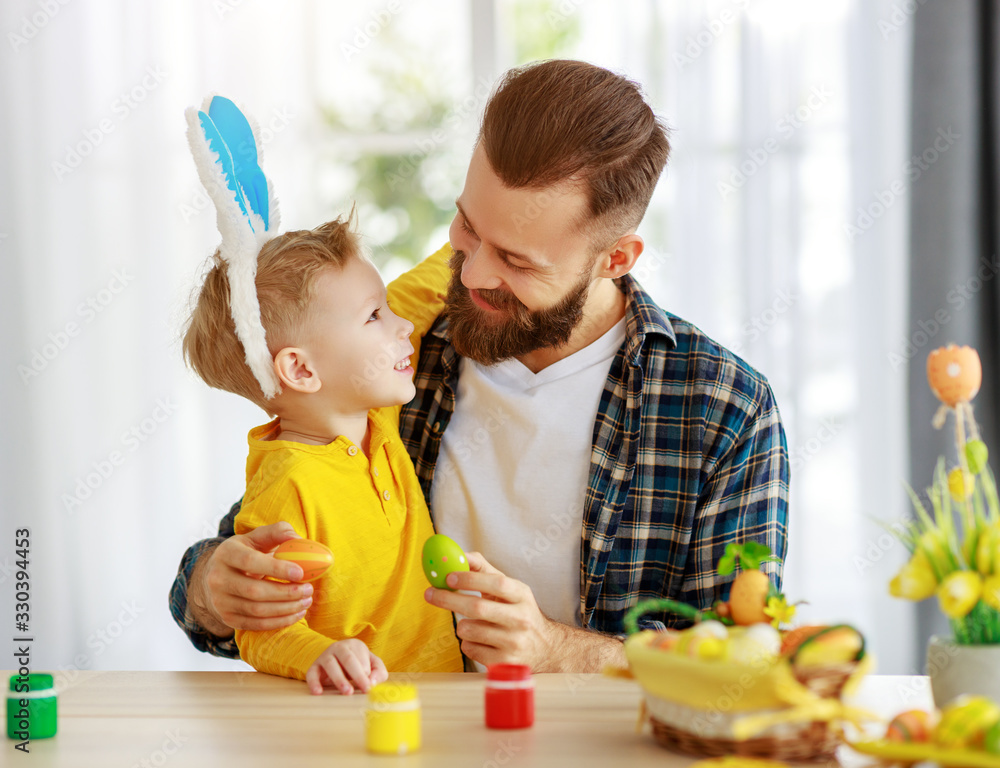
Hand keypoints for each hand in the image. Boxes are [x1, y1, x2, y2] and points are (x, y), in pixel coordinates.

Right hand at [191, 522, 313, 634]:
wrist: (218, 576)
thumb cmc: (245, 552)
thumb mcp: (257, 537)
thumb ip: (278, 532)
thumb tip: (299, 540)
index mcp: (226, 553)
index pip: (250, 562)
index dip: (276, 569)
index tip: (300, 573)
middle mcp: (218, 578)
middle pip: (255, 591)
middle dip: (286, 592)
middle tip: (308, 589)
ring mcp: (220, 601)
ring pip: (257, 610)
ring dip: (287, 608)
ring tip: (306, 601)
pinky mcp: (228, 618)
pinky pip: (256, 624)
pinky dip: (280, 621)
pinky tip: (296, 613)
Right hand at [305, 639, 387, 694]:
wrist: (336, 660)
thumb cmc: (358, 665)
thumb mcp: (373, 665)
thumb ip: (378, 672)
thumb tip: (373, 682)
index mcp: (356, 645)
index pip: (362, 658)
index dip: (366, 672)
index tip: (370, 686)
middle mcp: (339, 647)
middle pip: (348, 659)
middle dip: (357, 674)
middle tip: (365, 689)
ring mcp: (325, 656)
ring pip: (330, 664)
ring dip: (339, 678)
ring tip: (347, 692)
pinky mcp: (314, 666)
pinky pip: (311, 673)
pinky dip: (313, 682)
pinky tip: (318, 692)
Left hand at [422, 551, 560, 669]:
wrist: (545, 648)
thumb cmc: (518, 612)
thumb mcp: (509, 589)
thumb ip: (484, 571)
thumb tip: (459, 555)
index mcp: (522, 595)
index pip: (497, 583)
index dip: (470, 579)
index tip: (448, 576)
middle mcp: (521, 619)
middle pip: (477, 607)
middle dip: (449, 599)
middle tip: (430, 593)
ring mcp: (513, 643)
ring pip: (469, 630)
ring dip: (462, 625)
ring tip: (474, 624)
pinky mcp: (503, 664)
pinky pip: (470, 649)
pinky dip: (468, 643)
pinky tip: (481, 641)